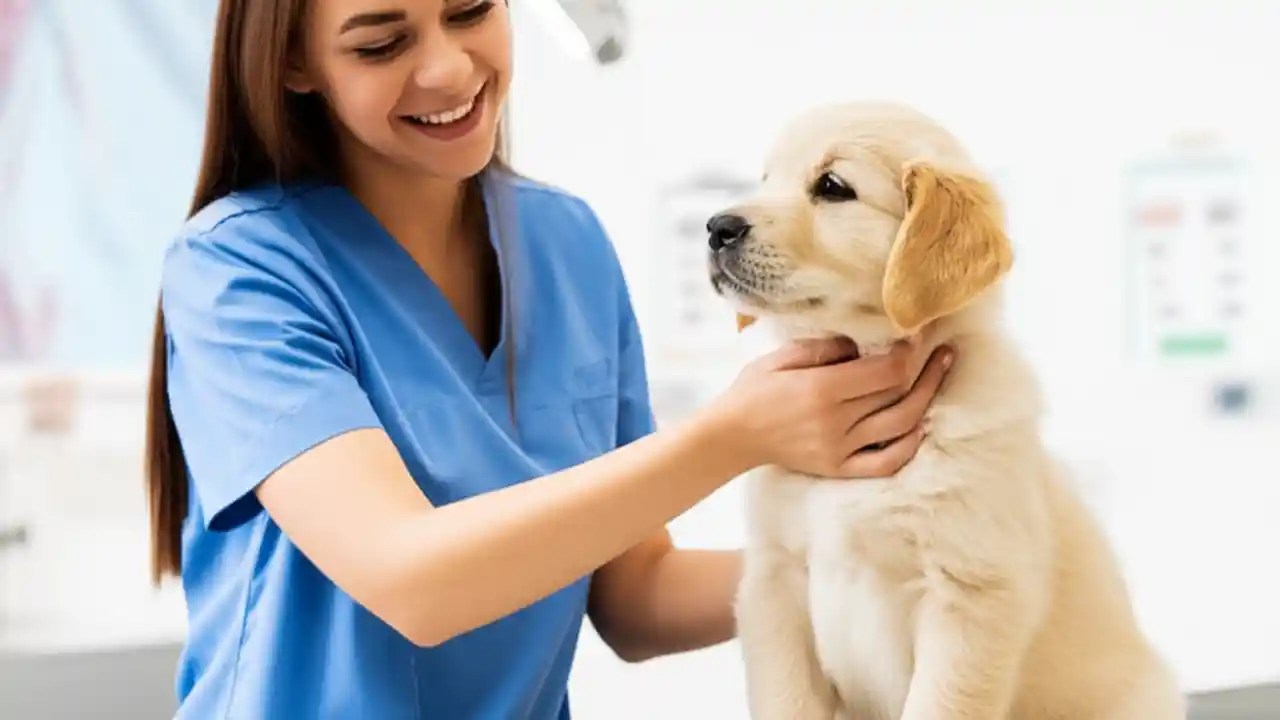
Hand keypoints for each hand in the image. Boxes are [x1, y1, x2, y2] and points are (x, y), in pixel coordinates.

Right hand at [714, 336, 953, 477]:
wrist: (731, 435)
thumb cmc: (755, 388)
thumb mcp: (782, 356)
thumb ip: (825, 347)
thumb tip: (866, 340)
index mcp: (821, 390)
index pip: (885, 371)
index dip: (910, 351)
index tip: (918, 334)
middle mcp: (835, 422)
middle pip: (898, 395)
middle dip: (926, 369)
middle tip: (943, 351)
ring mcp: (839, 449)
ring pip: (900, 426)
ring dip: (927, 400)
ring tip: (939, 376)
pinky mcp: (838, 468)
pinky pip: (885, 463)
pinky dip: (909, 445)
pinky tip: (921, 425)